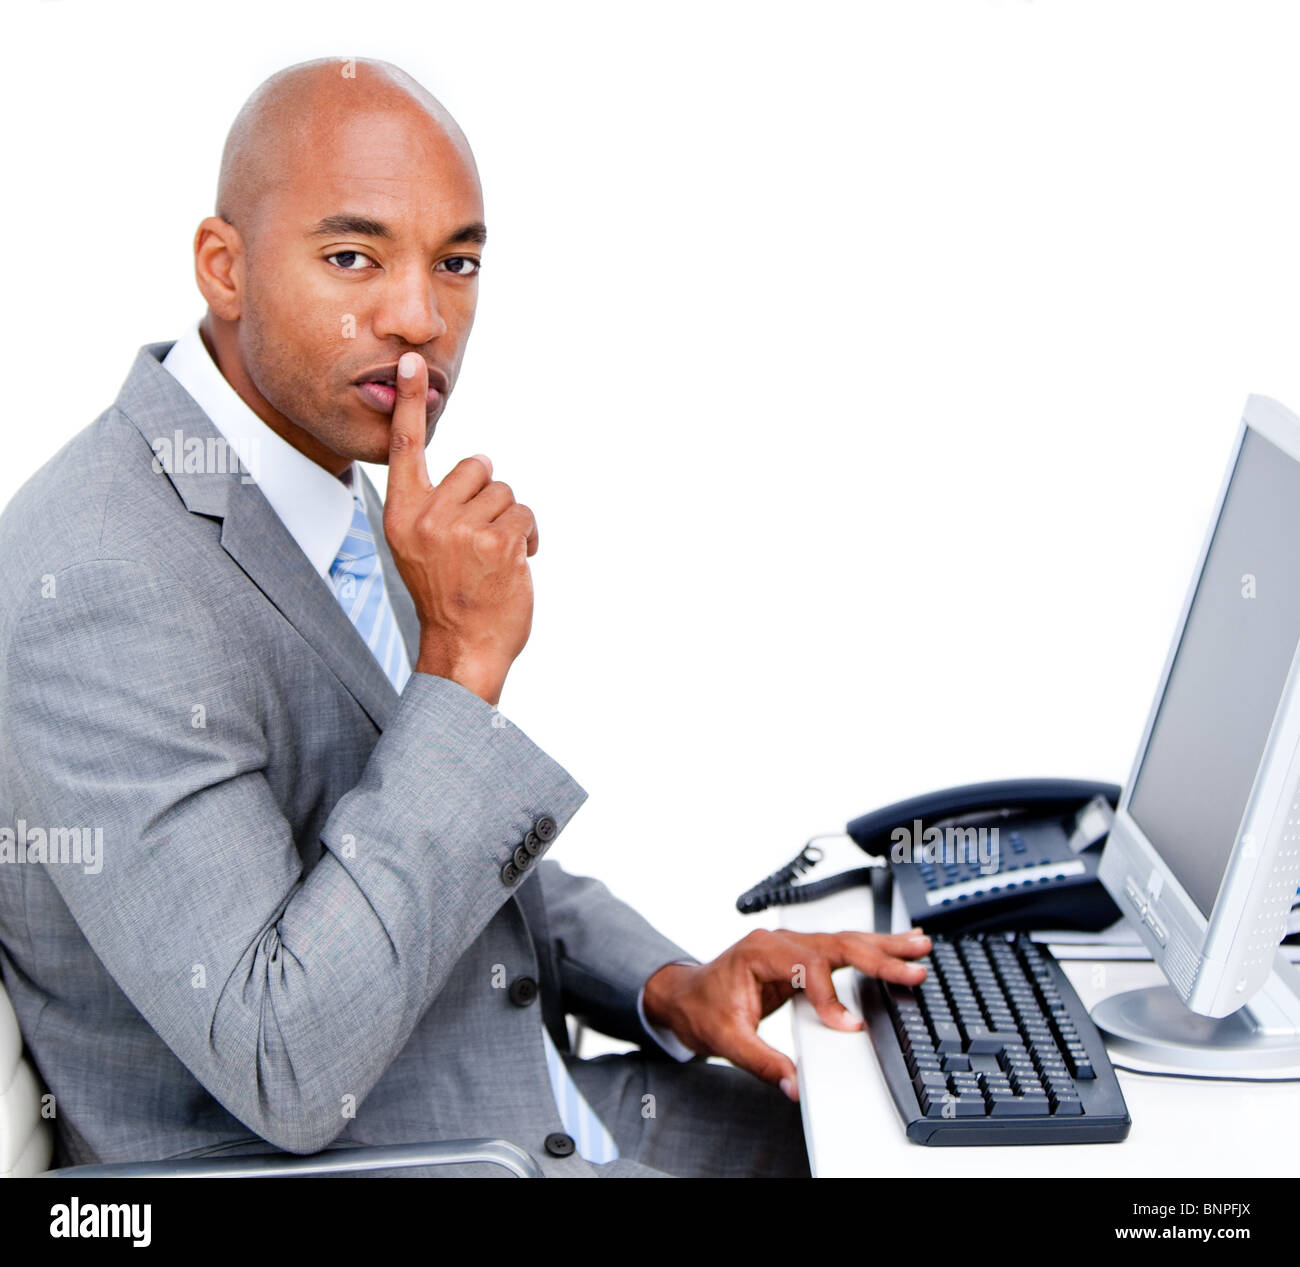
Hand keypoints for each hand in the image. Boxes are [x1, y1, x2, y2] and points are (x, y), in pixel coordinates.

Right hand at [382, 351, 537, 705]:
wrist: (462, 648)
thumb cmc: (447, 597)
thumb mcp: (421, 548)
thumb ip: (437, 507)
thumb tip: (479, 468)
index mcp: (401, 515)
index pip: (405, 449)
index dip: (409, 404)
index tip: (409, 362)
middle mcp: (426, 518)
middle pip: (476, 466)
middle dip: (489, 496)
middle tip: (479, 538)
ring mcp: (461, 530)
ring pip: (504, 492)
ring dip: (510, 521)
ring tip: (495, 558)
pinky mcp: (497, 543)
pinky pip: (525, 514)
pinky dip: (529, 537)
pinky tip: (515, 564)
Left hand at [641, 928, 930, 1100]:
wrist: (684, 996)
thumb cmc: (700, 1009)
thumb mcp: (726, 1040)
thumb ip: (762, 1063)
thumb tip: (794, 1085)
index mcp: (760, 952)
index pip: (808, 967)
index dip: (832, 998)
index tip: (850, 1026)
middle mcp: (779, 942)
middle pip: (836, 943)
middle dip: (878, 955)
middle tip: (914, 967)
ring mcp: (790, 946)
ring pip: (843, 941)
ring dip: (882, 945)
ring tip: (919, 945)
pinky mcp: (799, 957)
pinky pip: (839, 950)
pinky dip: (869, 951)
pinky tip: (894, 950)